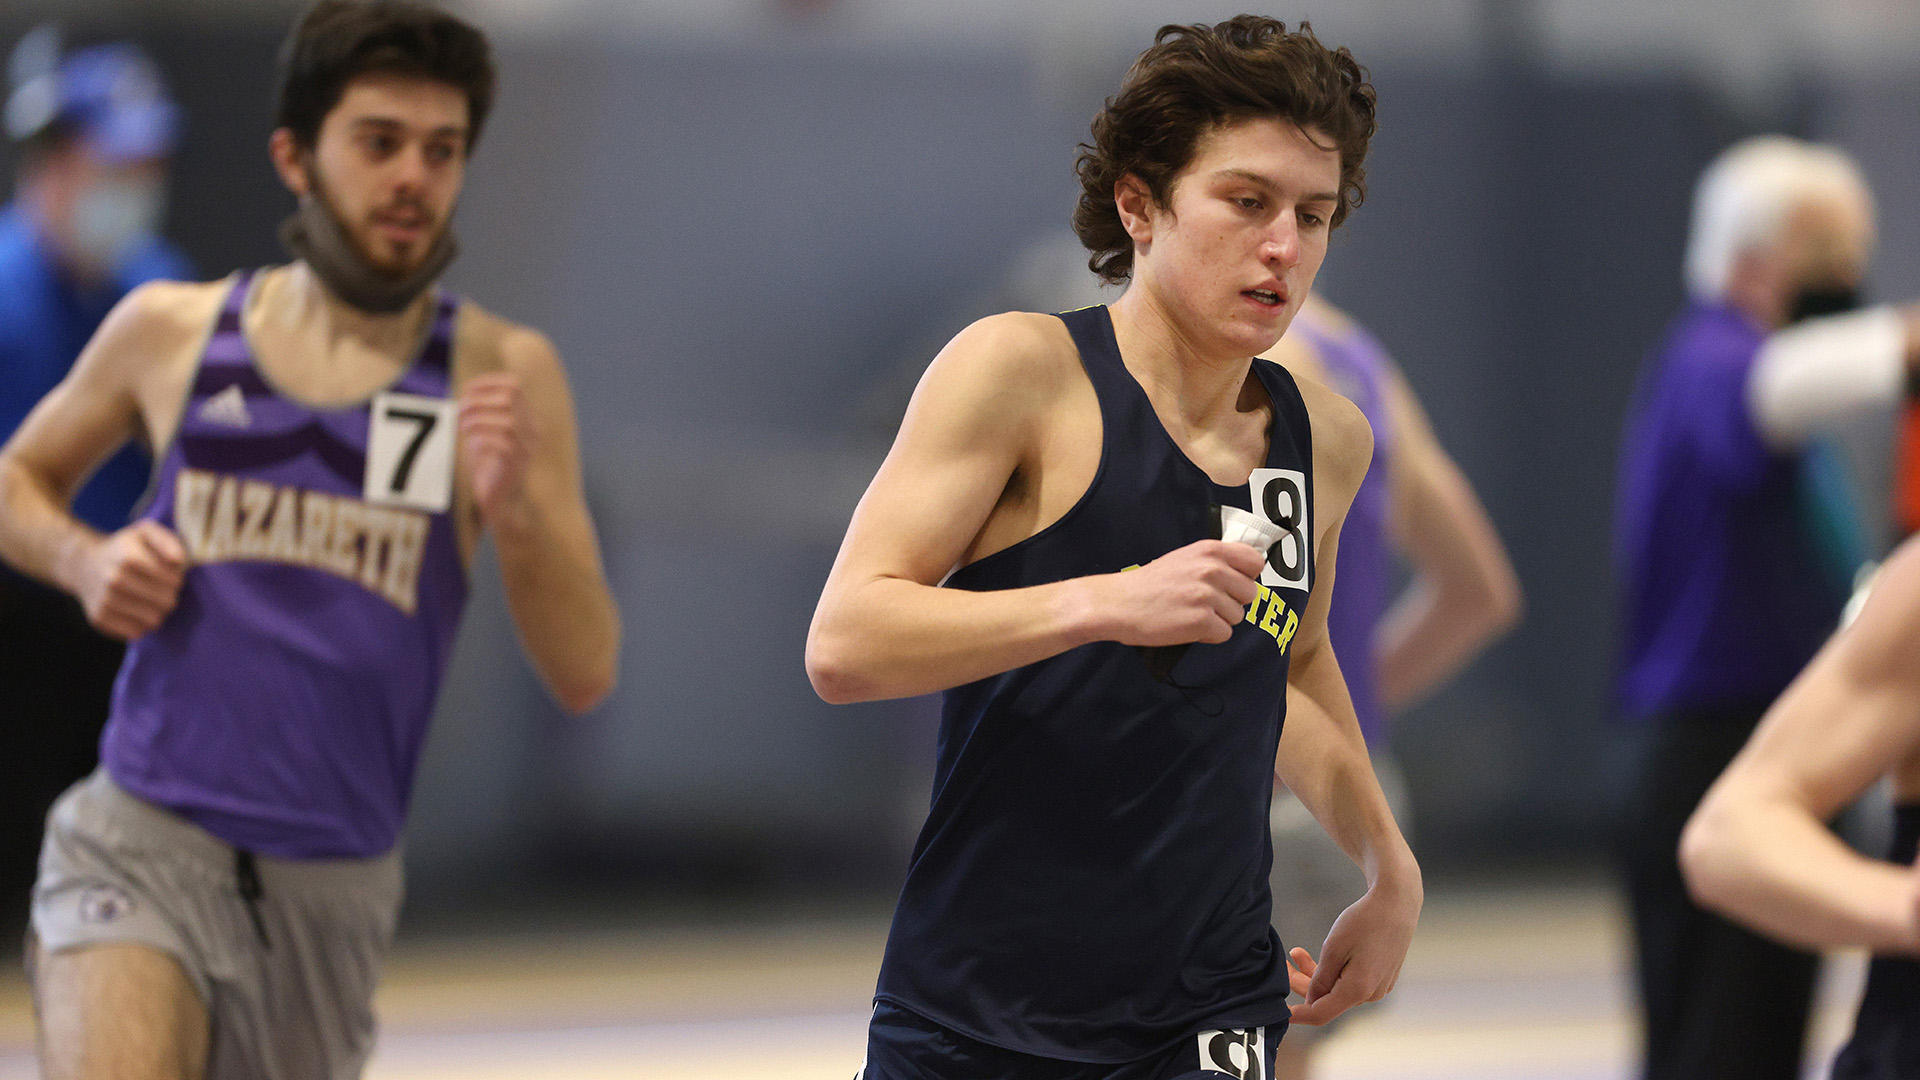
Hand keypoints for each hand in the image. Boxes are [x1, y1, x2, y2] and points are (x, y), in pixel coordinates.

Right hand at [74, 521, 186, 640]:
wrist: (83, 564)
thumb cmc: (125, 548)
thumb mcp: (146, 533)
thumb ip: (168, 541)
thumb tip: (179, 561)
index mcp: (129, 557)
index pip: (174, 581)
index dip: (177, 579)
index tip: (170, 575)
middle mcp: (114, 580)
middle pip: (167, 603)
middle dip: (170, 596)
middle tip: (161, 589)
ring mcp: (105, 601)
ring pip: (154, 620)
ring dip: (157, 612)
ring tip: (149, 600)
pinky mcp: (99, 619)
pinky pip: (136, 632)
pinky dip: (141, 624)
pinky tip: (136, 611)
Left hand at [458, 373, 536, 529]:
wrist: (501, 502)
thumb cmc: (489, 467)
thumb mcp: (485, 434)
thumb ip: (481, 415)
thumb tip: (466, 395)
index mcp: (527, 419)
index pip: (515, 387)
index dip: (488, 383)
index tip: (467, 390)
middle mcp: (532, 431)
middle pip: (510, 399)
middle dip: (479, 400)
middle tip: (461, 411)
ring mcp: (526, 448)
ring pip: (507, 421)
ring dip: (478, 420)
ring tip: (463, 428)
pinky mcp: (516, 466)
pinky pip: (501, 444)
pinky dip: (482, 440)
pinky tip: (472, 445)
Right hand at [1099, 539, 1263, 646]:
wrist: (1119, 603)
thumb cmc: (1150, 584)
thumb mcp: (1185, 558)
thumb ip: (1215, 562)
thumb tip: (1244, 575)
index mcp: (1210, 550)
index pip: (1255, 562)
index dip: (1246, 577)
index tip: (1231, 584)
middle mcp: (1212, 569)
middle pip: (1250, 593)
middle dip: (1232, 602)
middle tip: (1205, 603)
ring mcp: (1207, 596)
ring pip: (1237, 616)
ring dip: (1218, 620)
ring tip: (1191, 614)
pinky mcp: (1201, 621)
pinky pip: (1224, 634)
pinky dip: (1208, 636)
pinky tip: (1188, 627)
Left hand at [1286, 876, 1420, 1025]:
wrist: (1396, 904)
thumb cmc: (1364, 922)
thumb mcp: (1333, 949)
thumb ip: (1320, 980)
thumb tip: (1311, 1001)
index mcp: (1357, 990)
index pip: (1321, 1014)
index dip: (1298, 1015)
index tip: (1280, 1014)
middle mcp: (1370, 994)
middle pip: (1328, 1000)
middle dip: (1302, 983)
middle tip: (1284, 964)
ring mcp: (1379, 987)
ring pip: (1339, 990)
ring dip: (1316, 975)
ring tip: (1298, 952)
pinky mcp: (1382, 977)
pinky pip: (1352, 982)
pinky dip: (1335, 972)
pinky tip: (1326, 955)